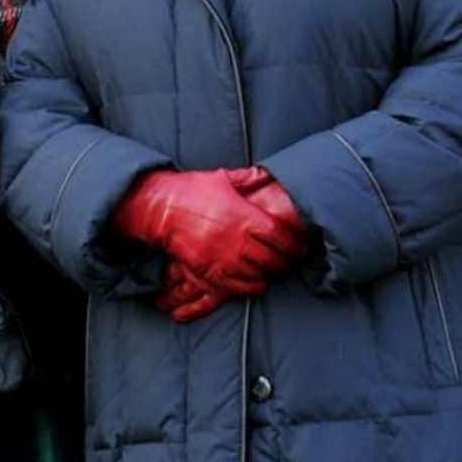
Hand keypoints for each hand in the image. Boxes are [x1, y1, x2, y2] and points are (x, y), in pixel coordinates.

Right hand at [152, 170, 310, 322]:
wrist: (160, 208)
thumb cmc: (191, 190)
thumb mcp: (222, 177)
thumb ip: (249, 177)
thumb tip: (267, 174)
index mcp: (244, 215)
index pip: (280, 236)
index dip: (294, 244)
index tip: (301, 247)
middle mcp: (237, 239)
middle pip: (272, 258)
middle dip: (285, 261)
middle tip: (291, 260)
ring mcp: (222, 258)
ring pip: (257, 274)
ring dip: (269, 273)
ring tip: (275, 270)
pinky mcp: (208, 271)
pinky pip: (236, 286)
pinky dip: (250, 286)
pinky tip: (257, 282)